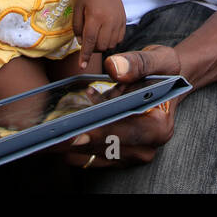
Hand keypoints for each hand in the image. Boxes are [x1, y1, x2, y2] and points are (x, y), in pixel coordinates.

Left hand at [57, 45, 183, 168]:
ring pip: (95, 156)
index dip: (102, 135)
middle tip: (49, 138)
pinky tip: (61, 130)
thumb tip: (114, 67)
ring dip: (73, 146)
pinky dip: (75, 146)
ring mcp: (131, 154)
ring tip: (50, 134)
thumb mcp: (159, 59)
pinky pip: (91, 157)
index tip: (76, 135)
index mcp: (159, 127)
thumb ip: (139, 63)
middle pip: (108, 150)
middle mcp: (147, 147)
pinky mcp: (117, 156)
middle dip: (79, 143)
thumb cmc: (163, 71)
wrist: (166, 83)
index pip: (127, 134)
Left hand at [73, 0, 125, 69]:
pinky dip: (111, 41)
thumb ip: (77, 27)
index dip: (85, 55)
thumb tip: (82, 43)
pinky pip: (119, 39)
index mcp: (95, 17)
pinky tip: (106, 34)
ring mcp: (118, 21)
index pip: (89, 41)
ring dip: (102, 45)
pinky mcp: (124, 21)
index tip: (82, 66)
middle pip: (101, 46)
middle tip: (88, 40)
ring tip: (97, 36)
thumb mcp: (77, 8)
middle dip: (93, 48)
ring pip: (111, 45)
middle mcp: (108, 20)